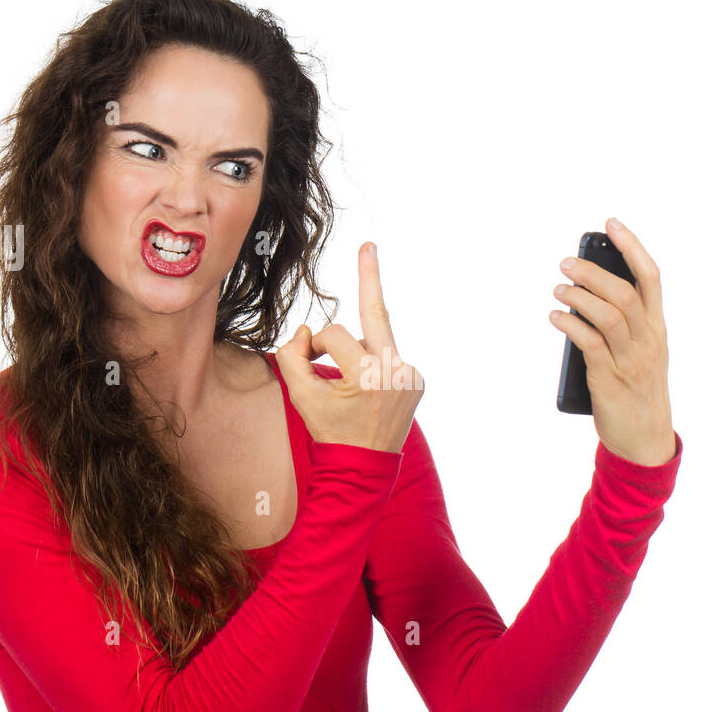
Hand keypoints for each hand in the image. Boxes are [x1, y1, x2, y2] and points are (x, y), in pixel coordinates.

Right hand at [275, 242, 423, 453]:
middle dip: (370, 277)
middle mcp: (396, 372)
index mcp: (368, 376)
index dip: (314, 344)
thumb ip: (293, 356)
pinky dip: (374, 365)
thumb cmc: (330, 431)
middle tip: (369, 244)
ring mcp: (412, 375)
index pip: (334, 334)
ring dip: (358, 353)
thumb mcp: (301, 396)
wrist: (364, 467)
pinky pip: (389, 357)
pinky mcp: (418, 380)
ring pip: (375, 342)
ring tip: (354, 390)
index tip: (306, 356)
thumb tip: (308, 330)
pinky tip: (370, 394)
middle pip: (377, 314)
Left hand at [549, 218, 674, 466]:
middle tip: (566, 262)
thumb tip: (583, 294)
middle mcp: (648, 339)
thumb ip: (622, 325)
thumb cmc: (637, 392)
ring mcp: (630, 360)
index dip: (631, 246)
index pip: (650, 277)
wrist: (644, 439)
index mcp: (657, 328)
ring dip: (579, 296)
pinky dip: (570, 324)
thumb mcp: (640, 353)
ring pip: (608, 314)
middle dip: (594, 271)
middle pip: (624, 292)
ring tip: (558, 289)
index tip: (610, 224)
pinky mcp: (609, 379)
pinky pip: (589, 343)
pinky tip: (556, 317)